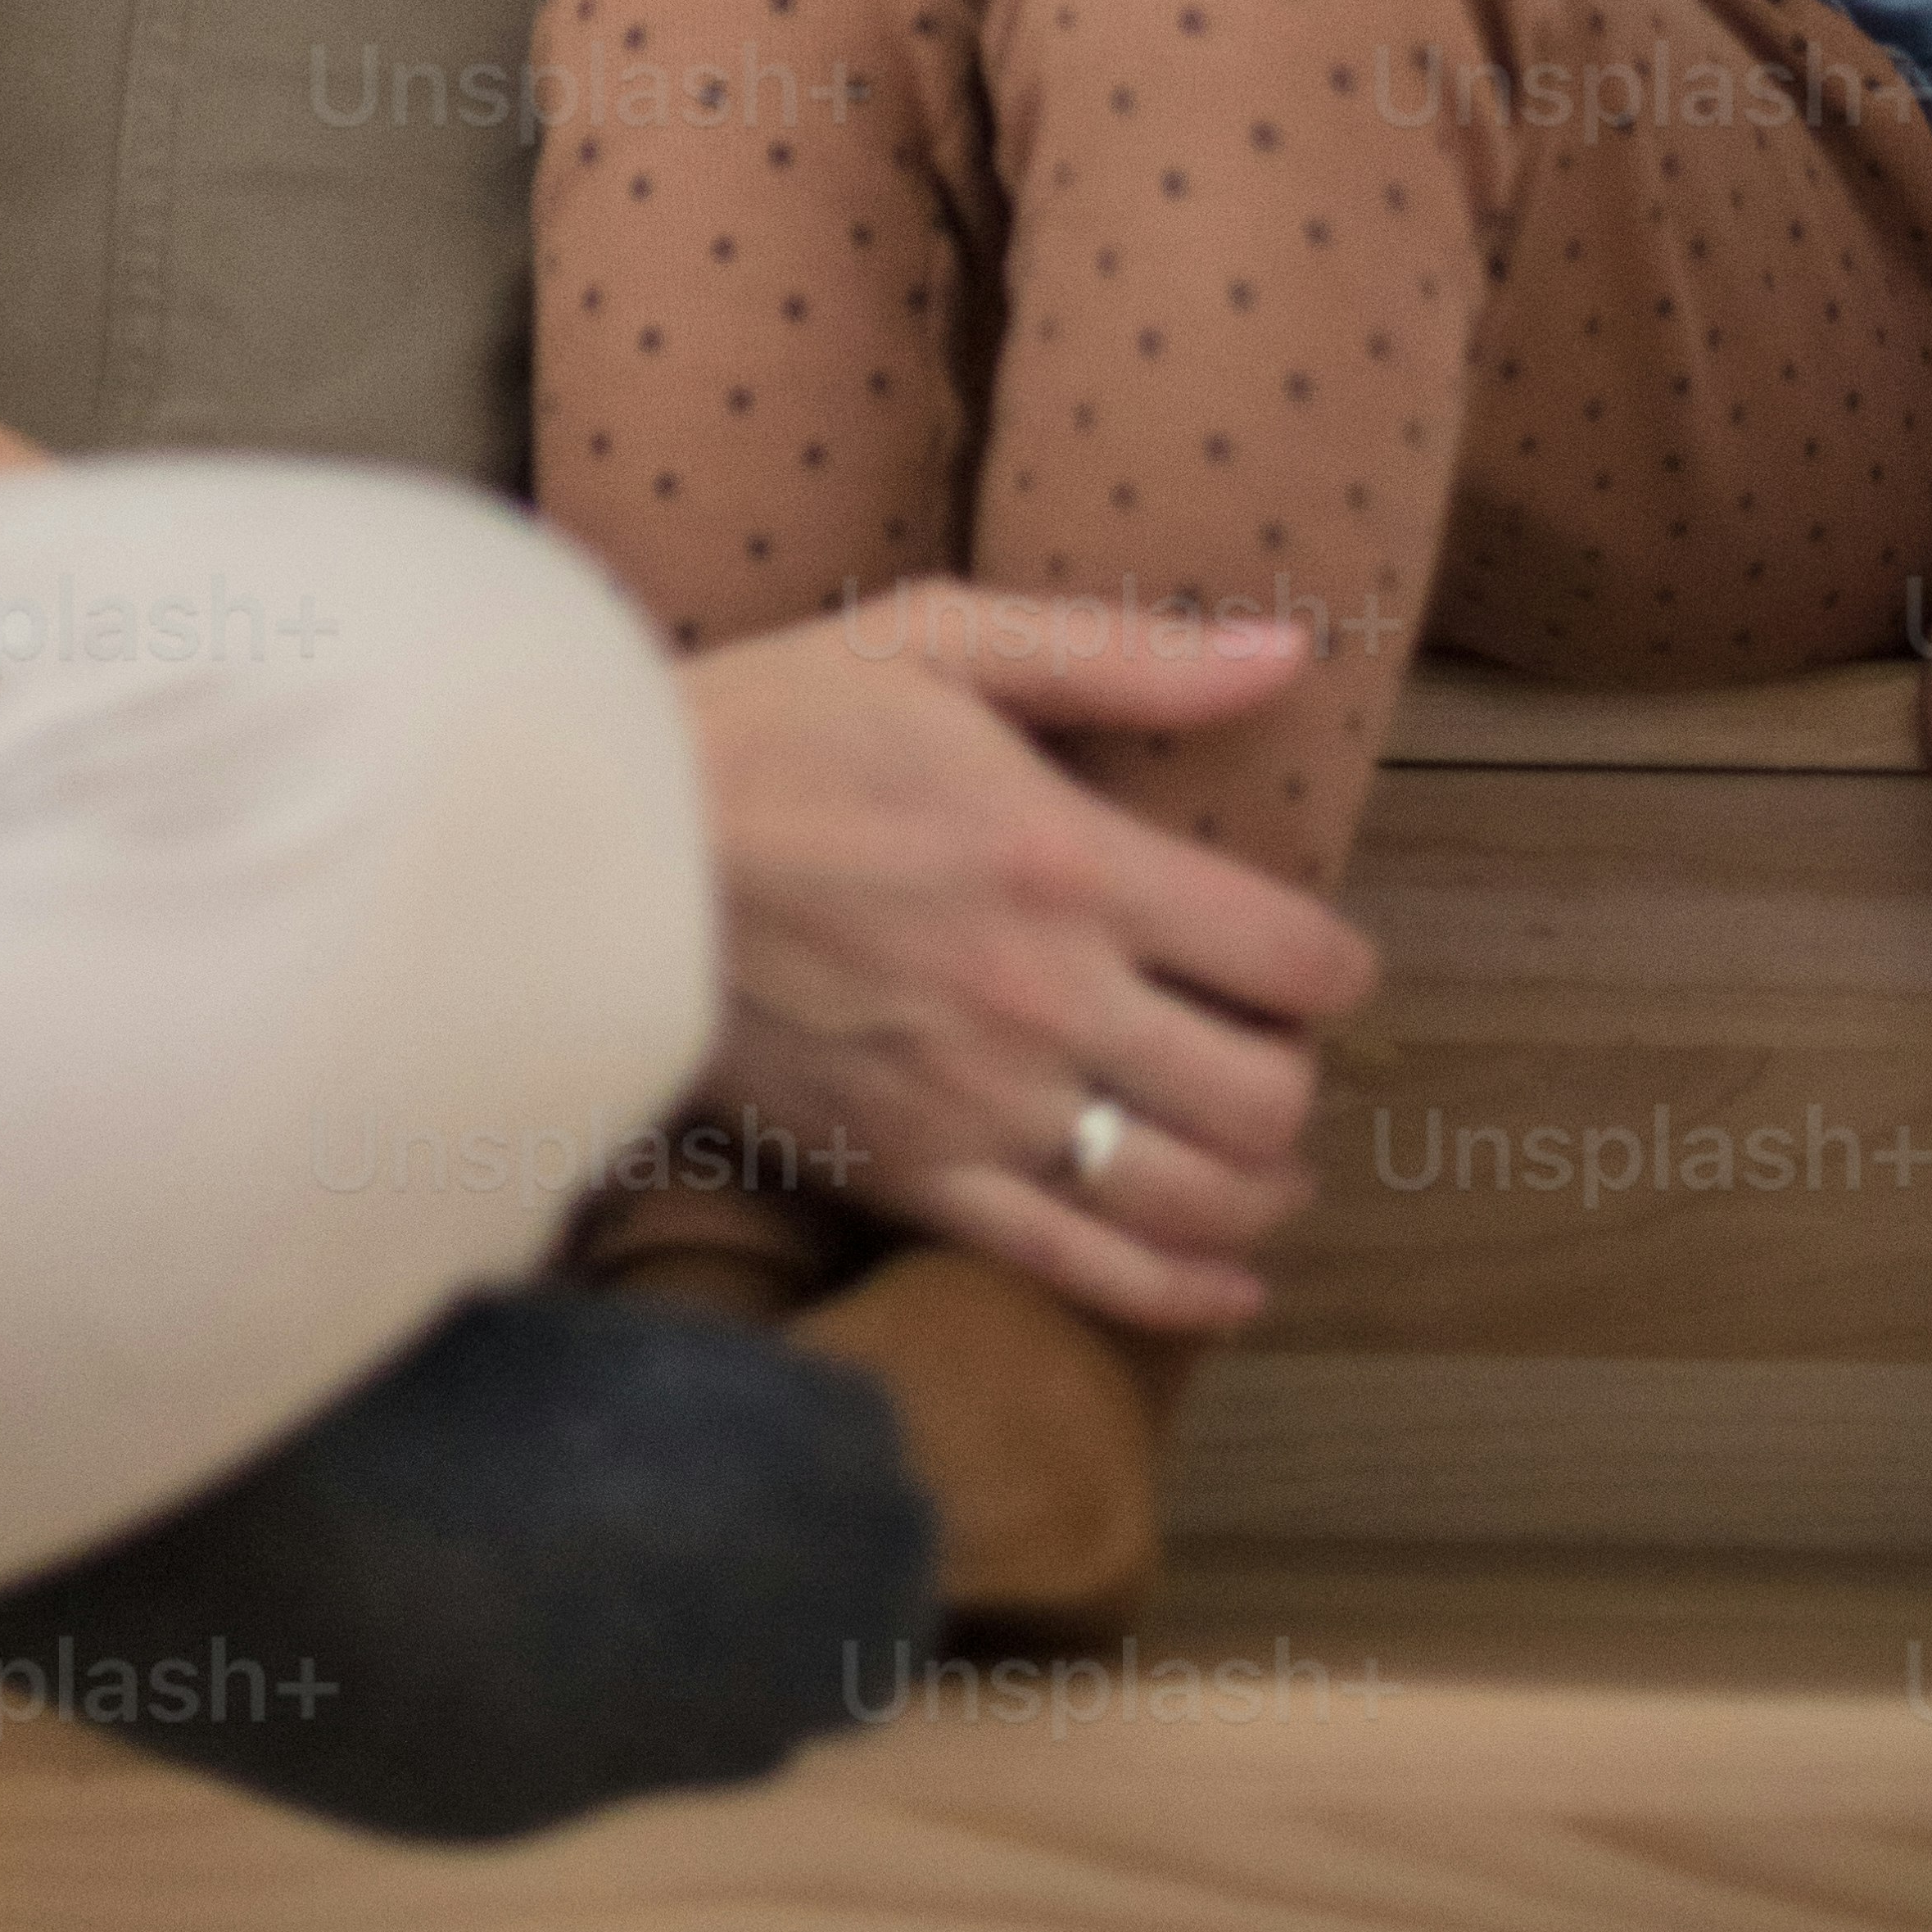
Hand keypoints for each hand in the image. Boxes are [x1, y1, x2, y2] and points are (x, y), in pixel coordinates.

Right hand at [677, 585, 1379, 1331]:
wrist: (594, 857)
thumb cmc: (765, 730)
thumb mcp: (937, 639)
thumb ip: (1126, 653)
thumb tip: (1289, 653)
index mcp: (1067, 861)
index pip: (1291, 958)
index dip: (1336, 970)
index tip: (1317, 964)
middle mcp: (1045, 1002)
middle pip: (1264, 1097)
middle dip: (1298, 1081)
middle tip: (1269, 1052)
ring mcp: (981, 1108)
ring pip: (1196, 1199)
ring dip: (1263, 1190)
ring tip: (1261, 1159)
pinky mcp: (914, 1182)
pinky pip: (1087, 1273)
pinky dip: (1185, 1293)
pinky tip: (1229, 1279)